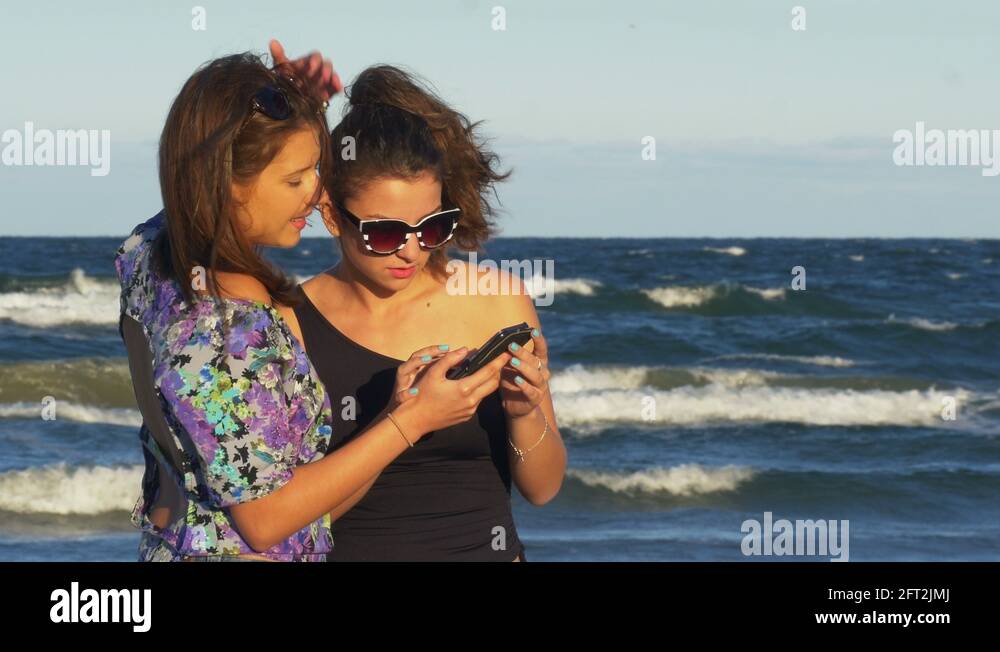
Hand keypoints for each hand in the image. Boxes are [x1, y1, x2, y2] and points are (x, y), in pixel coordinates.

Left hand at [269, 39, 342, 102]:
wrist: (288, 101)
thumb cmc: (285, 81)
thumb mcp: (281, 69)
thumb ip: (278, 56)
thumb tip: (273, 42)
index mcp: (307, 63)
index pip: (314, 57)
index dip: (314, 60)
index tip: (311, 66)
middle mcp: (317, 70)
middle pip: (326, 64)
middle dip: (325, 69)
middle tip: (322, 76)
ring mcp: (323, 81)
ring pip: (332, 74)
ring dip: (332, 76)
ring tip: (327, 81)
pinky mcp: (328, 92)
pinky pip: (335, 88)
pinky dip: (337, 86)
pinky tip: (337, 87)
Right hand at [393, 347, 511, 438]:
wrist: (416, 419)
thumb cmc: (422, 394)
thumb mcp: (433, 373)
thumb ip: (449, 359)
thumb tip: (464, 349)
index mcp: (464, 388)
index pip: (489, 372)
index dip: (499, 362)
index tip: (507, 354)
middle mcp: (471, 401)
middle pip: (493, 383)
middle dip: (499, 371)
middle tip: (500, 361)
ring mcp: (470, 410)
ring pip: (486, 393)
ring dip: (489, 381)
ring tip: (487, 371)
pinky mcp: (467, 416)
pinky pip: (478, 401)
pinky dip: (479, 391)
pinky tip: (473, 385)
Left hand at [499, 326, 550, 417]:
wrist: (515, 405)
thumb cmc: (512, 382)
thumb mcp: (509, 368)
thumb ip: (509, 357)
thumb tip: (501, 343)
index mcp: (538, 363)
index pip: (541, 349)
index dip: (539, 340)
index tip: (533, 331)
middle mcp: (542, 373)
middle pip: (535, 360)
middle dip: (523, 352)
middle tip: (511, 345)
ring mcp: (540, 386)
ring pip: (535, 375)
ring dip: (524, 367)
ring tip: (512, 361)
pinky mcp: (535, 398)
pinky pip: (531, 391)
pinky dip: (524, 385)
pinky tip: (516, 380)